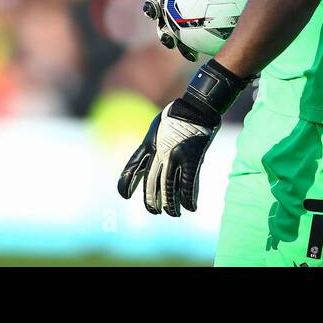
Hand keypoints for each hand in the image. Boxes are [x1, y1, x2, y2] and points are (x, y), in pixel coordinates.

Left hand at [117, 59, 251, 215]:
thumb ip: (151, 146)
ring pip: (169, 189)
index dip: (127, 183)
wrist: (197, 108)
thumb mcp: (156, 129)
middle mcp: (159, 153)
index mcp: (148, 144)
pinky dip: (189, 198)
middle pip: (151, 184)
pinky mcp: (192, 160)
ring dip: (170, 205)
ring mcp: (175, 157)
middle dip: (151, 201)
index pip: (132, 168)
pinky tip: (190, 207)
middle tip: (154, 211)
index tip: (125, 195)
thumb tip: (146, 161)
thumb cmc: (176, 115)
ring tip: (172, 213)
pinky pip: (188, 185)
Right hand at [141, 0, 198, 62]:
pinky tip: (192, 55)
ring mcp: (174, 24)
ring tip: (168, 39)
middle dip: (152, 9)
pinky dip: (184, 50)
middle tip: (154, 7)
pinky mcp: (186, 40)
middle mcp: (167, 7)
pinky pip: (183, 47)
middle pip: (154, 8)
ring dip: (165, 36)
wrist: (227, 10)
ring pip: (164, 31)